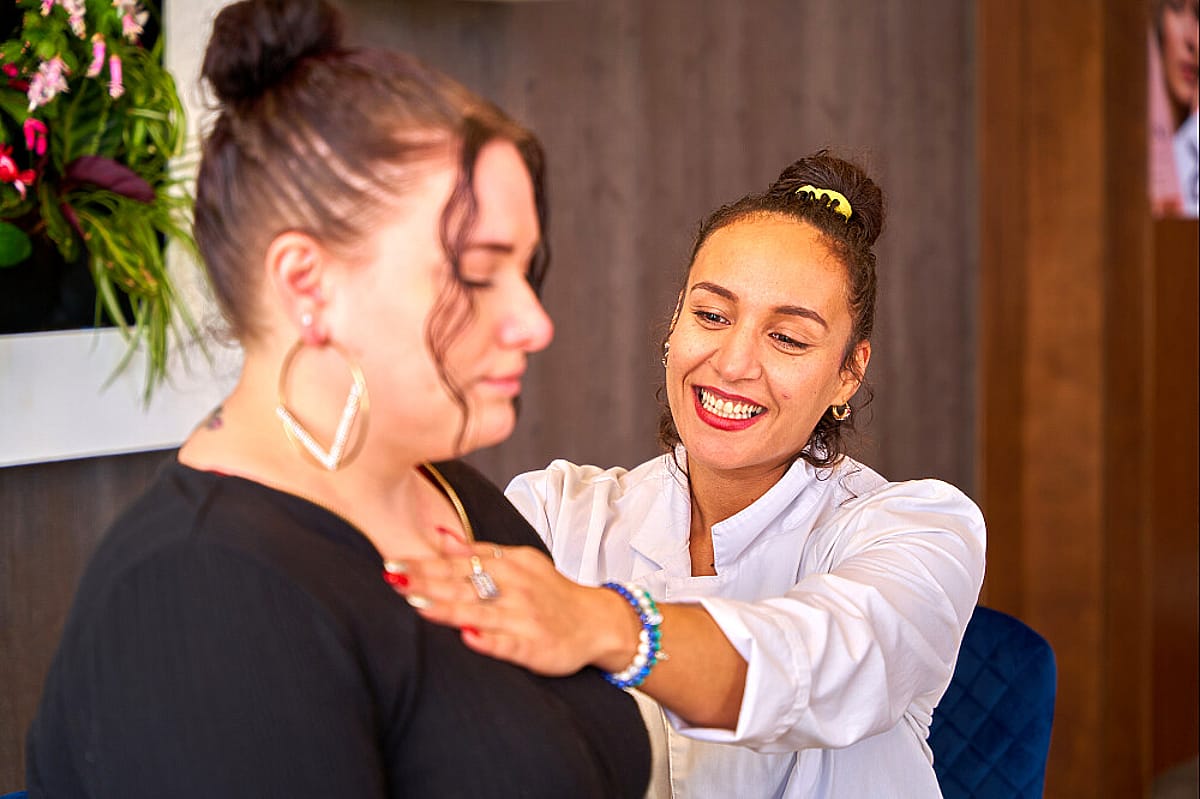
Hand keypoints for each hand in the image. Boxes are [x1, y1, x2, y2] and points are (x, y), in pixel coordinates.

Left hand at [385, 534, 639, 676]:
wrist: (597, 621)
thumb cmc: (549, 592)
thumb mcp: (518, 562)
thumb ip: (479, 551)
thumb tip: (439, 535)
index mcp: (508, 565)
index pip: (459, 563)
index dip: (424, 564)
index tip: (391, 563)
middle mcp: (515, 588)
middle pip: (464, 584)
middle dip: (426, 583)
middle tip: (392, 580)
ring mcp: (525, 617)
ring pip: (481, 612)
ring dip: (449, 609)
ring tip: (417, 606)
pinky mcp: (536, 647)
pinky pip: (511, 644)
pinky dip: (490, 641)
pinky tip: (469, 638)